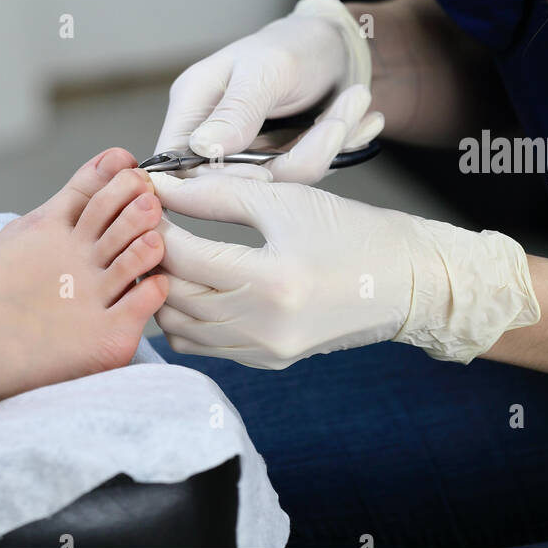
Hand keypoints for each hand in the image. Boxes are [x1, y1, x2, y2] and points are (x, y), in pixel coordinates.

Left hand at [150, 172, 539, 369]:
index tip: (144, 199)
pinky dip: (188, 316)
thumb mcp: (284, 198)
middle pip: (176, 297)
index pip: (184, 257)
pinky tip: (195, 282)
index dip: (156, 225)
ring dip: (167, 290)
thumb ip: (216, 193)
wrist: (404, 280)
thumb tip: (161, 185)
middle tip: (145, 224)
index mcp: (272, 280)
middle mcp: (265, 327)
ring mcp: (266, 351)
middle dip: (154, 258)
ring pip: (181, 329)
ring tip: (168, 252)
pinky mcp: (268, 362)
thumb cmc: (350, 230)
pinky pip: (205, 346)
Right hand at [154, 0, 383, 182]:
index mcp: (195, 105)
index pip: (180, 163)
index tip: (265, 171)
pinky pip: (305, 174)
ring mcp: (248, 150)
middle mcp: (215, 132)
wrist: (342, 47)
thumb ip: (237, 110)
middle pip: (236, 181)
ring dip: (328, 146)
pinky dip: (338, 148)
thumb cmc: (296, 43)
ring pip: (280, 181)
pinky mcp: (280, 160)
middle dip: (297, 158)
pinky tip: (363, 119)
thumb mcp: (268, 69)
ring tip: (359, 103)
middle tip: (337, 127)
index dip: (216, 179)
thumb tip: (202, 148)